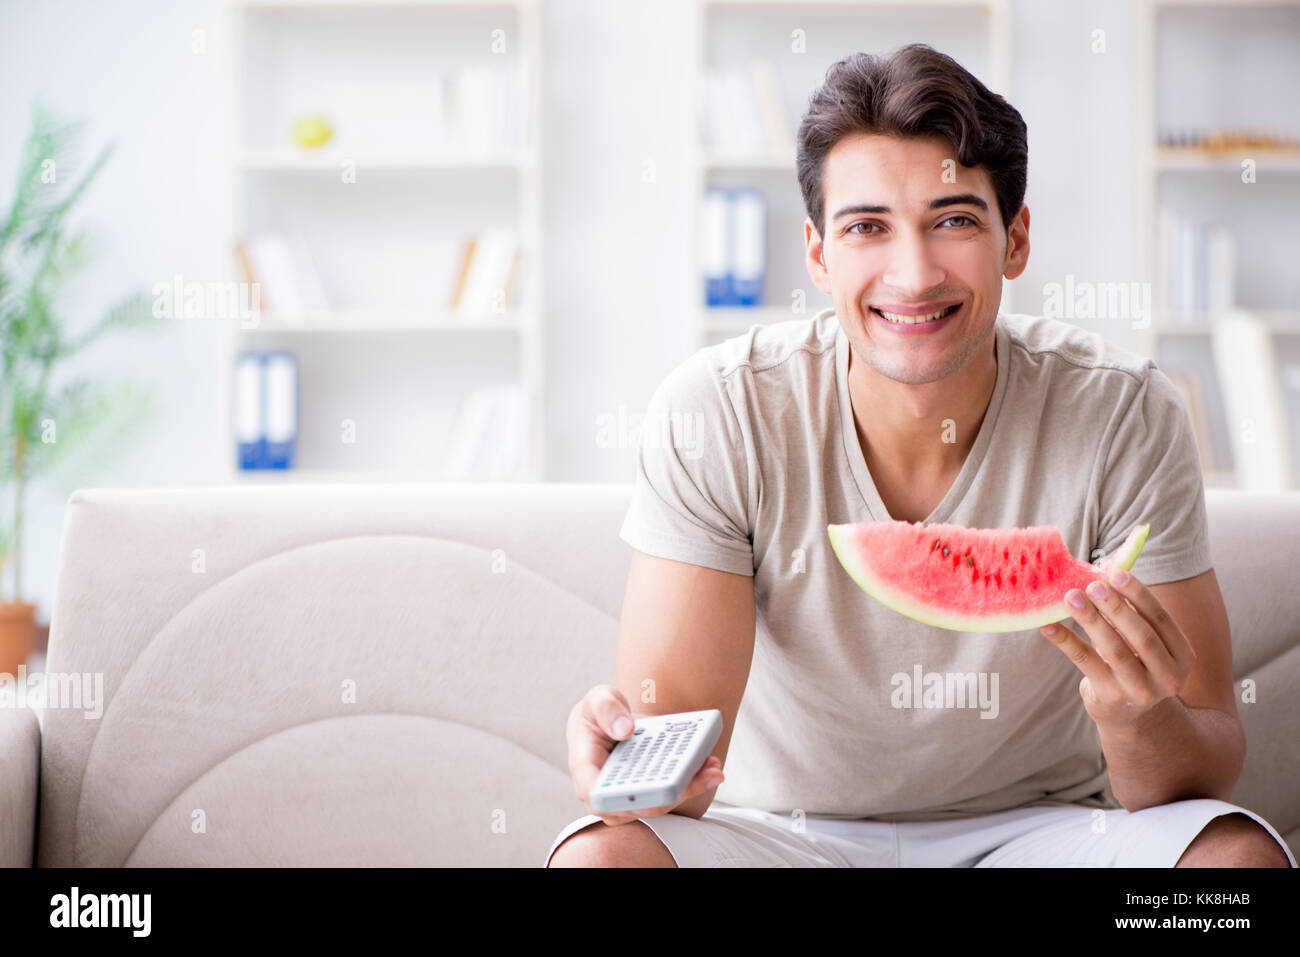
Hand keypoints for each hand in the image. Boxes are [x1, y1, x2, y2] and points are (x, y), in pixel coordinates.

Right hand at [565, 684, 724, 825]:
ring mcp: (629, 794)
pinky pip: (670, 793)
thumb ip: (607, 708)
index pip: (596, 795)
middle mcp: (606, 790)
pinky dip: (692, 782)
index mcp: (585, 767)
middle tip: (698, 776)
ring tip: (713, 770)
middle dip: (670, 795)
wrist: (611, 719)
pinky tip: (711, 766)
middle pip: (636, 806)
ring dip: (689, 790)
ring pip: (658, 803)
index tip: (648, 793)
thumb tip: (624, 729)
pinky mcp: (649, 790)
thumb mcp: (598, 699)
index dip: (620, 800)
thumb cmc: (598, 712)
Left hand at [1038, 568, 1197, 730]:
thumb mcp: (1145, 644)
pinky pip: (1086, 663)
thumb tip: (1104, 573)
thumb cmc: (1135, 664)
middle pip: (1142, 637)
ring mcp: (1141, 691)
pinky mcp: (1112, 698)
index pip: (1162, 620)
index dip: (1139, 596)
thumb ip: (1133, 616)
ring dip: (1091, 621)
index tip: (1117, 573)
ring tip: (1070, 598)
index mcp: (1182, 656)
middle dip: (1116, 608)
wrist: (1130, 715)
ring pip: (1114, 651)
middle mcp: (1168, 677)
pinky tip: (1048, 626)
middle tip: (1093, 586)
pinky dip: (1066, 641)